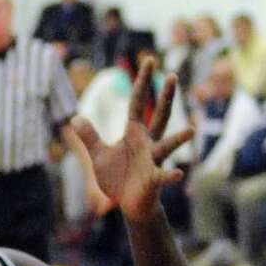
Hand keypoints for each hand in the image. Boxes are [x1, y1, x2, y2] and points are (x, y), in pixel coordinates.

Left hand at [67, 59, 192, 220]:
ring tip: (191, 131)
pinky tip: (178, 174)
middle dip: (166, 98)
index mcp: (134, 134)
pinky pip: (163, 176)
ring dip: (179, 140)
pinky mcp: (153, 180)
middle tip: (173, 76)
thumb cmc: (117, 178)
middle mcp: (147, 144)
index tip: (150, 60)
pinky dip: (170, 175)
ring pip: (167, 146)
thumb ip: (90, 136)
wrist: (129, 204)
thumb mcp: (99, 155)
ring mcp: (152, 161)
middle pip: (159, 116)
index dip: (143, 82)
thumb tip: (75, 117)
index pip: (139, 102)